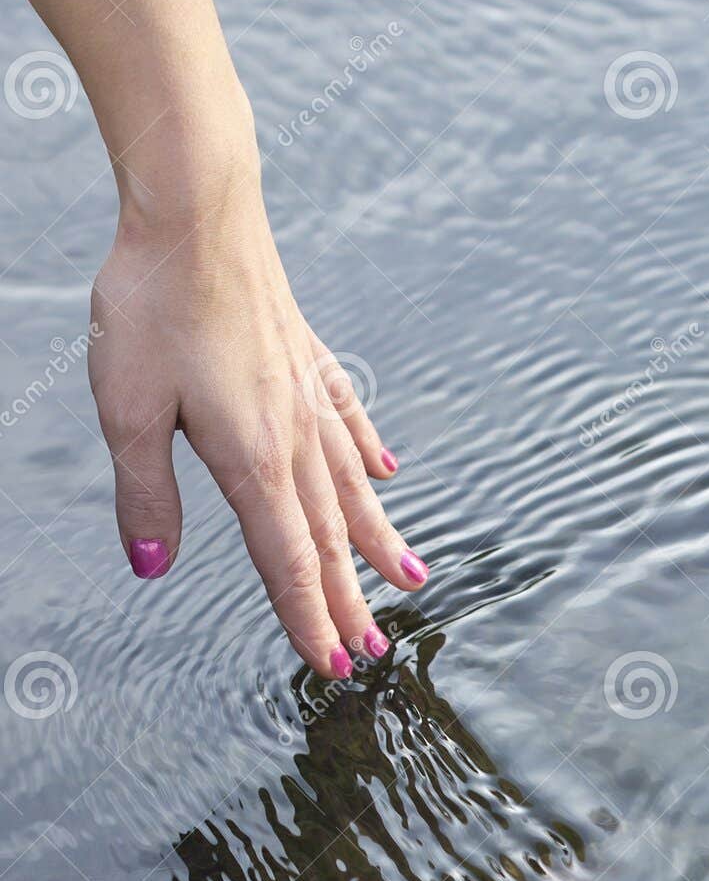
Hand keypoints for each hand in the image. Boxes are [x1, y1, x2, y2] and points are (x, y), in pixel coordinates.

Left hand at [87, 157, 428, 677]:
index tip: (332, 667)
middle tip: (375, 651)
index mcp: (252, 459)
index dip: (308, 618)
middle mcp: (294, 437)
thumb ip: (146, 492)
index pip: (287, 560)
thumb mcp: (126, 407)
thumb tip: (151, 567)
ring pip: (351, 488)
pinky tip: (386, 474)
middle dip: (350, 600)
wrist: (197, 213)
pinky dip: (368, 456)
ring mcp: (310, 396)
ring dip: (378, 541)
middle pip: (330, 537)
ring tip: (409, 580)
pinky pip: (350, 422)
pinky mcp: (307, 359)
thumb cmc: (153, 305)